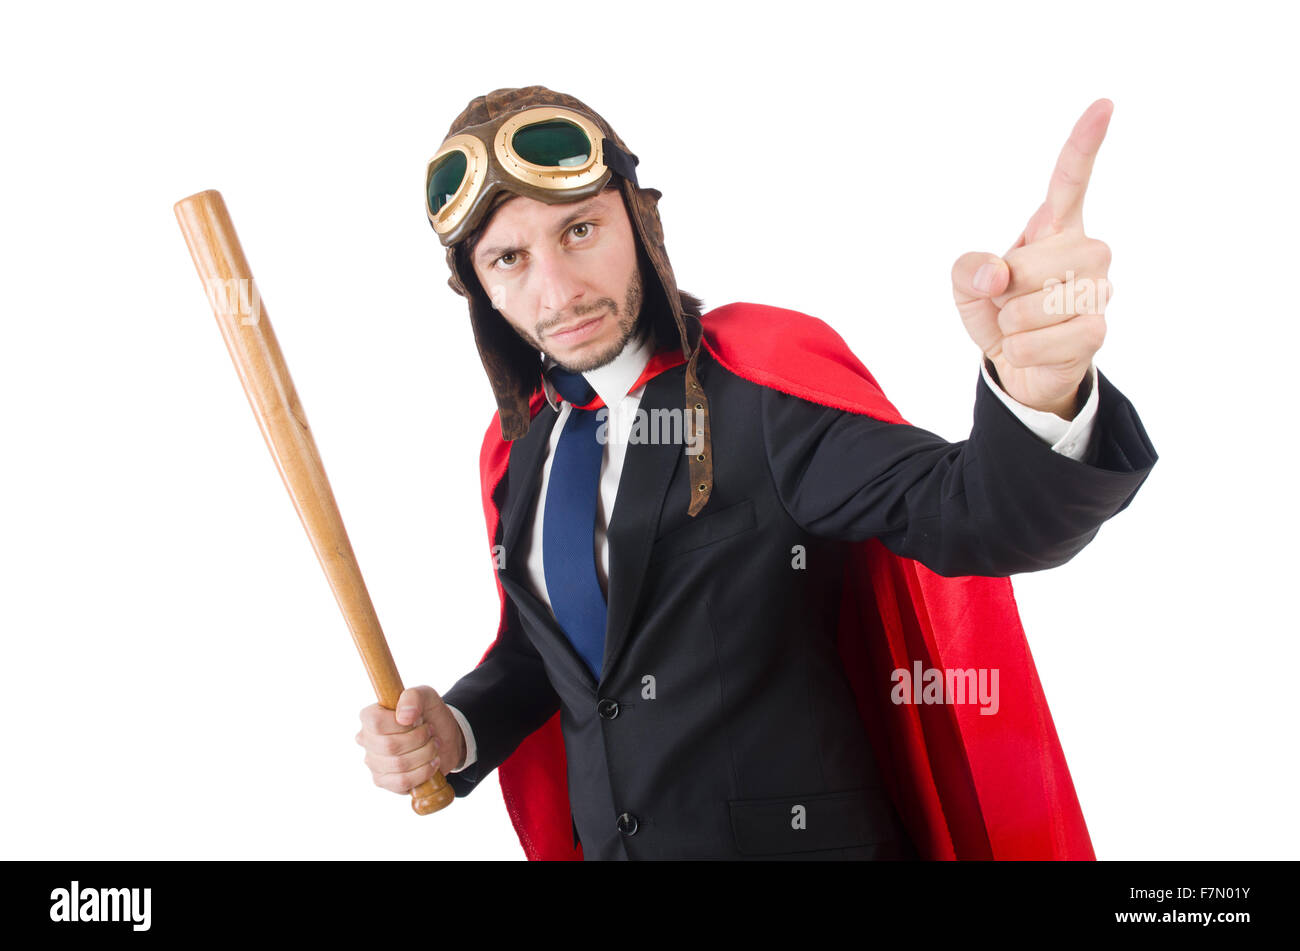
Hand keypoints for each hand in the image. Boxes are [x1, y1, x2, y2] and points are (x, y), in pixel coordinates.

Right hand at [356, 685, 465, 794]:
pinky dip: (424, 772)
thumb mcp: (427, 696)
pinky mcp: (384, 781)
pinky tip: (432, 763)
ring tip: (433, 746)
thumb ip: (413, 697)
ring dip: (425, 754)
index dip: (402, 724)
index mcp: (370, 716)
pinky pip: (402, 782)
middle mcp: (366, 740)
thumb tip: (403, 717)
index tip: (419, 721)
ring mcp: (373, 763)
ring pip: (399, 765)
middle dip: (420, 739)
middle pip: (390, 746)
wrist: (443, 739)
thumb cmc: (429, 715)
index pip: (376, 722)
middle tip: (431, 733)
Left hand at [953, 99, 1114, 418]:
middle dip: (1012, 284)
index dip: (1084, 144)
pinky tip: (1027, 347)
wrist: (1016, 365)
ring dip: (1014, 320)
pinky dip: (1023, 348)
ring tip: (1018, 324)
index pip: (1071, 180)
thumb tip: (995, 274)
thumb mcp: (966, 285)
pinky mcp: (1097, 329)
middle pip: (1046, 256)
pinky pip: (1053, 337)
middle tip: (1006, 300)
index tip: (1103, 104)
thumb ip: (967, 268)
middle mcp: (1085, 251)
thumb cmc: (996, 312)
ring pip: (1048, 300)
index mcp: (1053, 228)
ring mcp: (1098, 290)